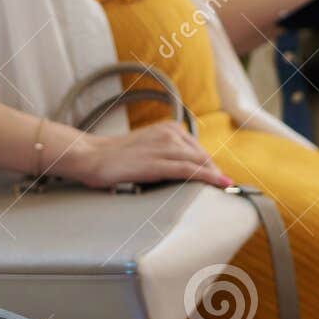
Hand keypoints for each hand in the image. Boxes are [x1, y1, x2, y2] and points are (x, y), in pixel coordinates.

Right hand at [55, 121, 231, 188]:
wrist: (91, 156)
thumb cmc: (114, 156)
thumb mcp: (145, 148)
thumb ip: (164, 154)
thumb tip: (184, 170)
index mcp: (167, 128)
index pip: (197, 148)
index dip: (210, 165)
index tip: (220, 178)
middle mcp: (168, 133)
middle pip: (202, 155)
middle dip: (215, 172)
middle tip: (226, 189)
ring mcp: (163, 147)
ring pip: (199, 162)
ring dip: (215, 176)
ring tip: (227, 190)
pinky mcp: (157, 163)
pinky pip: (189, 170)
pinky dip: (208, 177)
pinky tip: (221, 184)